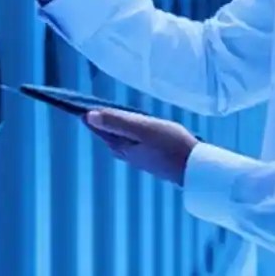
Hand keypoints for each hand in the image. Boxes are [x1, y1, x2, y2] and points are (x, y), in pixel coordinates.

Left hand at [85, 109, 200, 186]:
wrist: (195, 168)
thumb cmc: (170, 144)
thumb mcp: (143, 128)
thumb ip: (116, 121)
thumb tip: (88, 116)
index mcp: (122, 147)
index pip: (100, 129)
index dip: (91, 117)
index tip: (79, 107)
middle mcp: (128, 155)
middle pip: (109, 137)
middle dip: (101, 124)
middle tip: (91, 111)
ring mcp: (141, 159)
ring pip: (122, 142)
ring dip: (115, 130)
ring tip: (111, 119)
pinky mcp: (152, 160)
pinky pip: (134, 145)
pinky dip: (129, 136)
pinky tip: (136, 133)